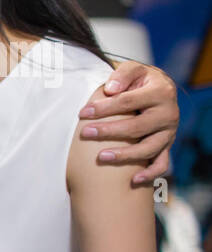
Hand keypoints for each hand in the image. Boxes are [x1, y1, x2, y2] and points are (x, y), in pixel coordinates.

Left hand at [80, 60, 178, 184]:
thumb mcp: (132, 70)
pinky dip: (150, 174)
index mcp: (161, 92)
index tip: (83, 113)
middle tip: (85, 133)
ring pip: (149, 148)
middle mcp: (169, 113)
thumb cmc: (139, 80)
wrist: (158, 89)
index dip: (104, 108)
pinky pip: (162, 164)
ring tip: (101, 157)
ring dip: (125, 155)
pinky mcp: (167, 145)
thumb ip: (122, 75)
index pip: (128, 102)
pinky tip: (133, 180)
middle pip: (137, 127)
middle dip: (109, 131)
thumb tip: (110, 89)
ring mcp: (169, 132)